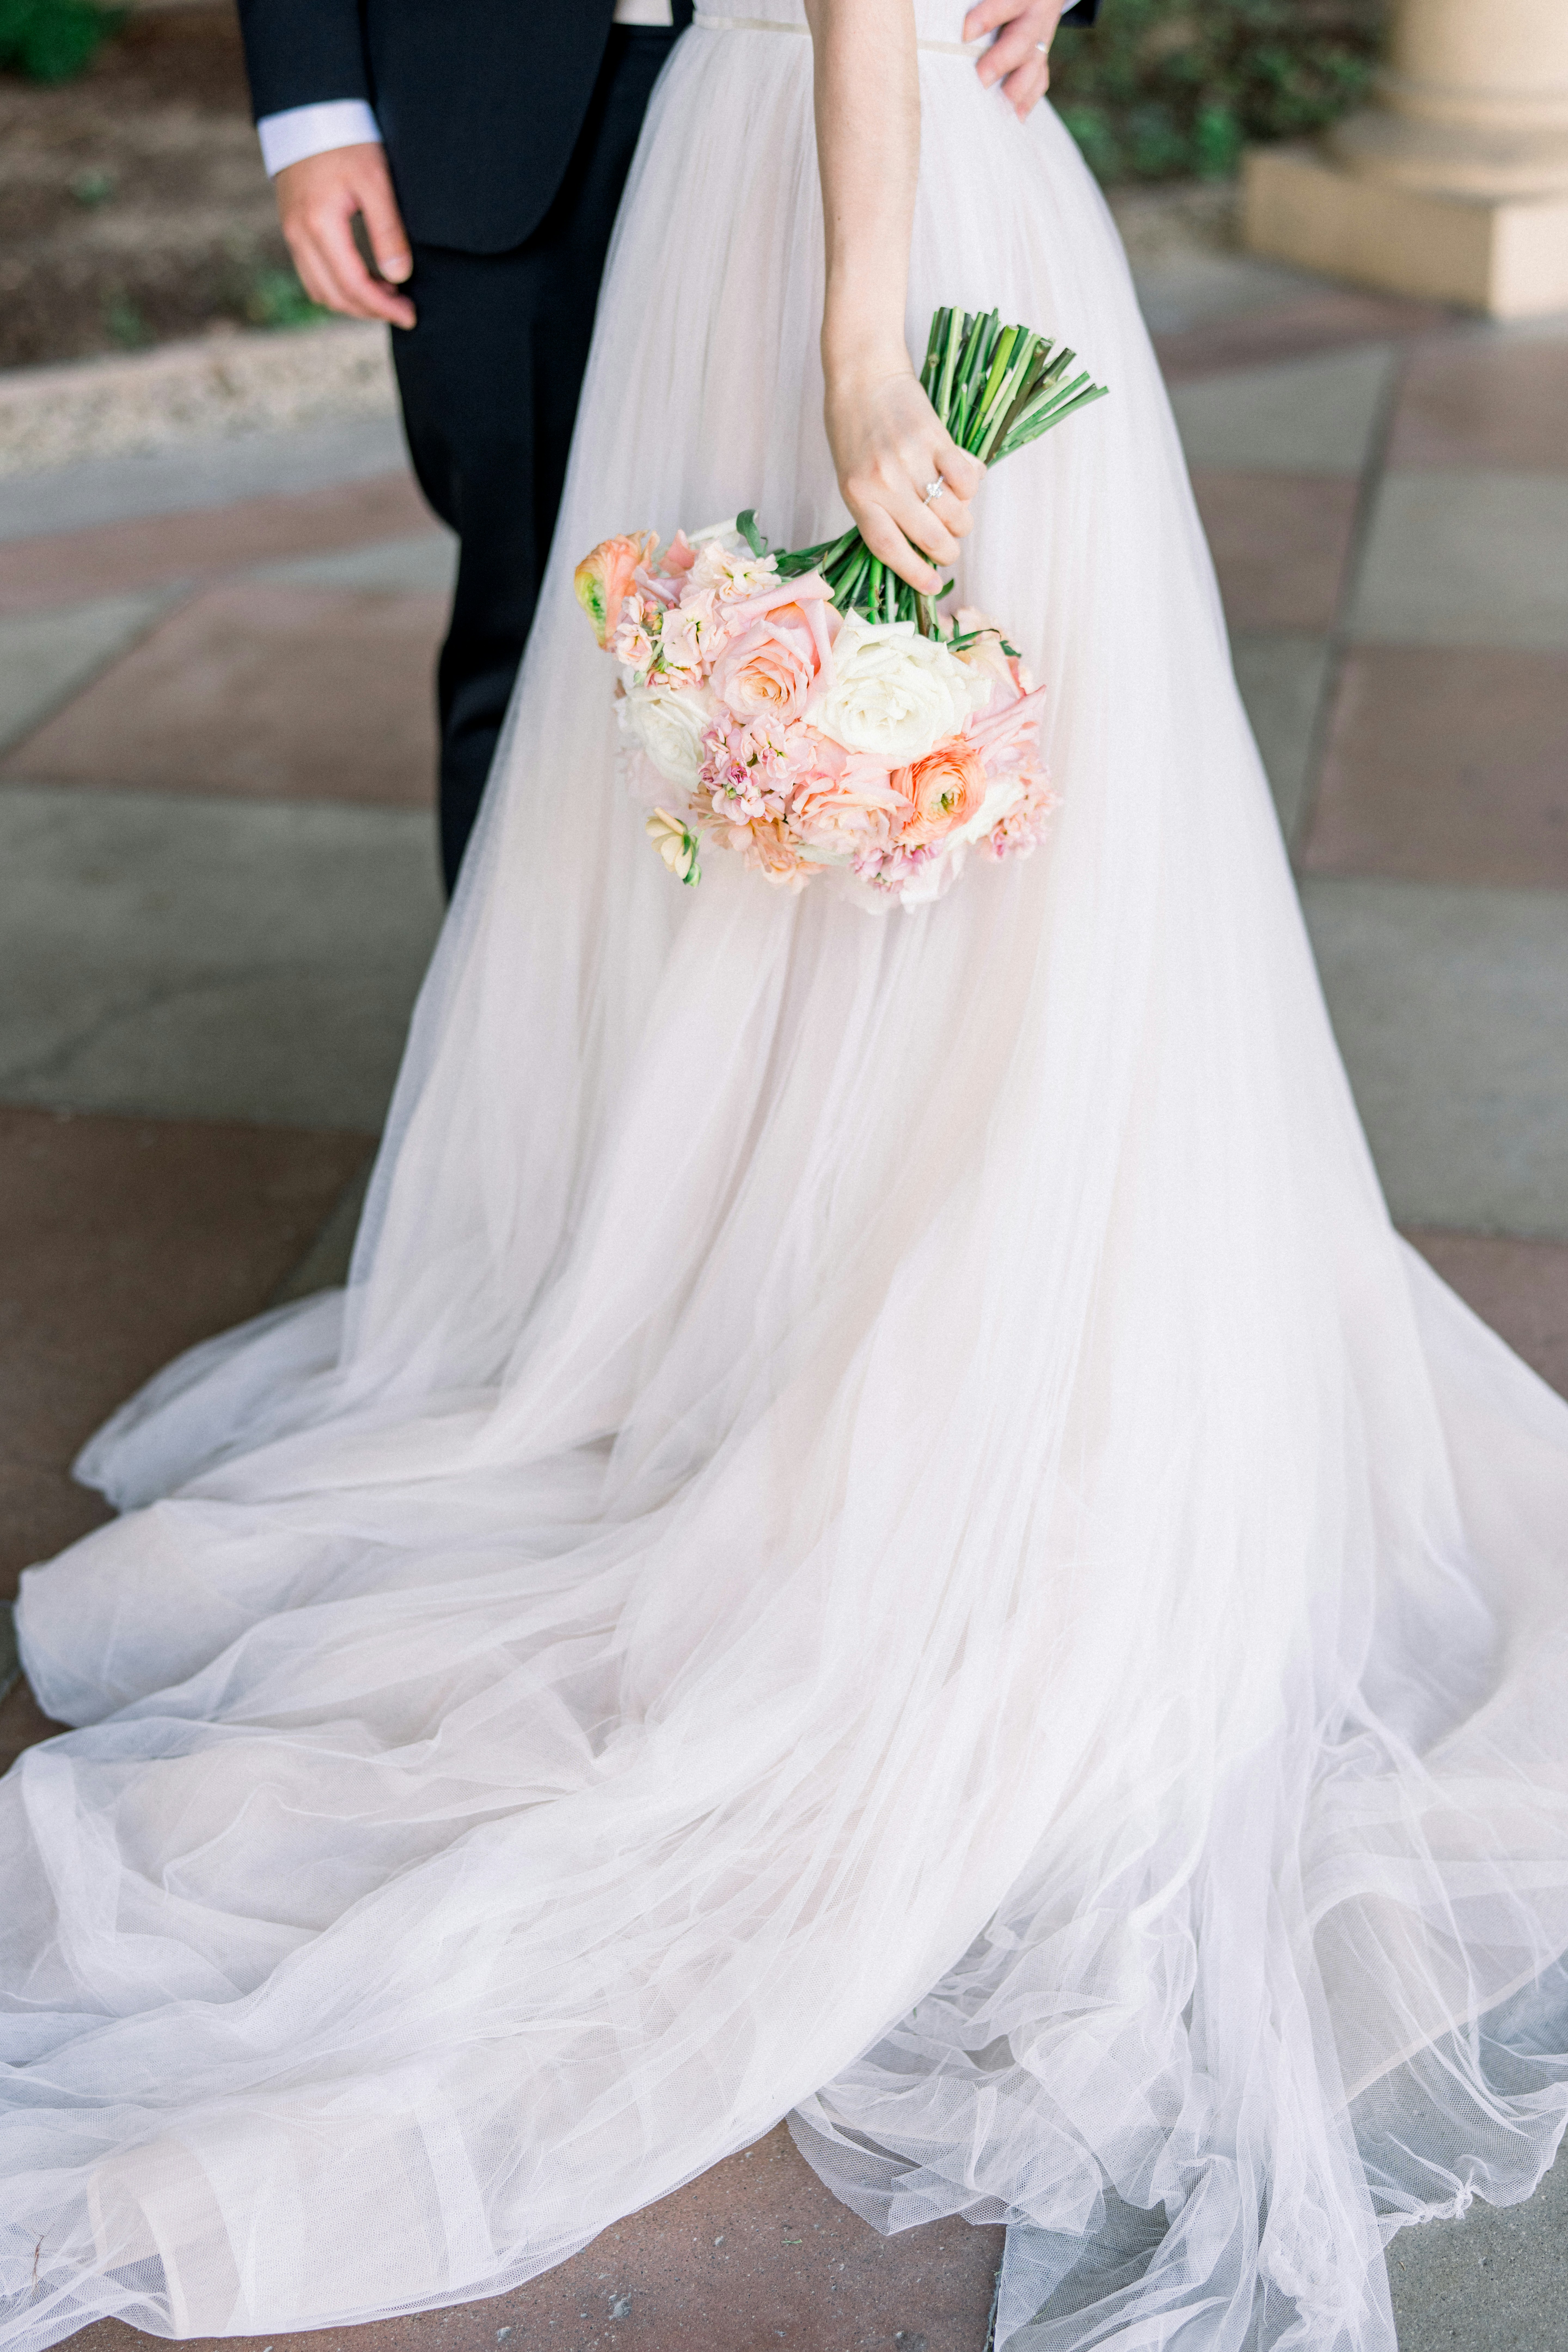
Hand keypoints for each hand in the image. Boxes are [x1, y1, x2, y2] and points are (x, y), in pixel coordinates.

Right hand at [273, 144, 415, 328]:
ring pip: (320, 290)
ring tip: (386, 295)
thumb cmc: (346, 140)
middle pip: (334, 295)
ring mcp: (291, 233)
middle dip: (370, 310)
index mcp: (319, 224)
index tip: (409, 314)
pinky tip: (365, 277)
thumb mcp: (376, 182)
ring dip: (353, 301)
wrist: (309, 112)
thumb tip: (399, 276)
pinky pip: (313, 274)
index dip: (383, 307)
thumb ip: (388, 231)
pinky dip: (338, 286)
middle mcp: (298, 234)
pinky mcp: (292, 228)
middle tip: (402, 309)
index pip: (353, 285)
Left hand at [823, 353, 984, 594]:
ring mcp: (910, 459)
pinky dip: (971, 486)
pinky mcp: (935, 437)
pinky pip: (965, 477)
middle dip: (946, 552)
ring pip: (953, 512)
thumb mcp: (853, 476)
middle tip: (949, 550)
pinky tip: (964, 482)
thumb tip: (916, 545)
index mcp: (858, 496)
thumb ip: (879, 509)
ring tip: (957, 518)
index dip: (915, 573)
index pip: (890, 549)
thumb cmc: (853, 429)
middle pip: (928, 536)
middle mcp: (884, 482)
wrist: (862, 373)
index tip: (933, 586)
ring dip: (962, 523)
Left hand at [964, 0, 1065, 119]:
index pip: (1007, 3)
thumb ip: (983, 6)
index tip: (966, 33)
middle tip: (981, 79)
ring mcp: (1041, 41)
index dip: (988, 17)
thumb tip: (962, 24)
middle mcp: (1035, 17)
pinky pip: (1039, 80)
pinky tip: (1017, 117)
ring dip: (1017, 89)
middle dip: (1001, 62)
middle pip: (1022, 41)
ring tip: (1001, 108)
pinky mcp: (1041, 59)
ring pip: (1034, 67)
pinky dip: (1028, 100)